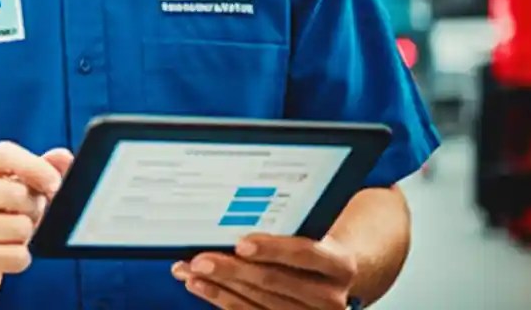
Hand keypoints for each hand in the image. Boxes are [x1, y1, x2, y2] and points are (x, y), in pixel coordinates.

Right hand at [0, 141, 73, 304]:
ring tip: (14, 235)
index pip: (4, 155)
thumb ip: (39, 169)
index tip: (56, 185)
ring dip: (27, 235)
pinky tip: (7, 254)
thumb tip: (63, 157)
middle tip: (28, 216)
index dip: (36, 168)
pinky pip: (15, 257)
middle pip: (15, 193)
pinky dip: (21, 259)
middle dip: (34, 209)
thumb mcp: (14, 187)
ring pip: (19, 228)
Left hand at [171, 234, 357, 309]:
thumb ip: (284, 232)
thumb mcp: (313, 237)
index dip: (272, 248)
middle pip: (274, 281)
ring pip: (257, 302)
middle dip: (232, 270)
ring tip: (191, 271)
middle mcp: (330, 297)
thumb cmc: (315, 252)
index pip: (304, 253)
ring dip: (218, 286)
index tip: (241, 243)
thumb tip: (234, 228)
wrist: (334, 280)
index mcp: (339, 265)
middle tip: (201, 260)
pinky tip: (202, 286)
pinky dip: (221, 298)